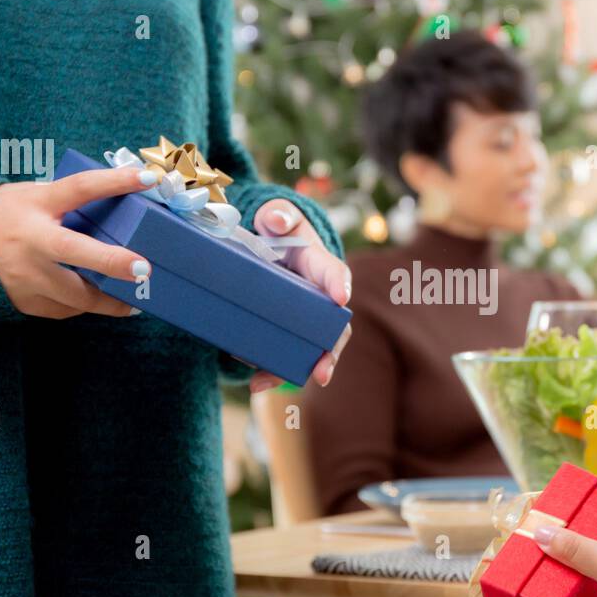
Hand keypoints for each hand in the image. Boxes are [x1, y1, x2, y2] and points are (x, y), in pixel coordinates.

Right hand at [0, 167, 155, 319]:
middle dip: (110, 261)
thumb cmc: (10, 215)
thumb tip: (127, 203)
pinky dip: (84, 304)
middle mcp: (29, 240)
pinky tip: (98, 301)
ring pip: (75, 294)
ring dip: (110, 300)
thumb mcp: (35, 197)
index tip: (147, 177)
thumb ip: (71, 201)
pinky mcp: (25, 300)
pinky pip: (66, 308)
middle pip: (72, 249)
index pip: (79, 187)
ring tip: (136, 300)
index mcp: (36, 204)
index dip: (113, 181)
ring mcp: (24, 274)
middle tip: (144, 269)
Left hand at [247, 198, 351, 392]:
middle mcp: (320, 300)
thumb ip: (279, 214)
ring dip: (296, 371)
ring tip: (268, 382)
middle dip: (330, 353)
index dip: (340, 285)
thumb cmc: (280, 231)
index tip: (341, 298)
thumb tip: (274, 221)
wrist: (267, 248)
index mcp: (322, 266)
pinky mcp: (286, 332)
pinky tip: (255, 382)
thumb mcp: (279, 217)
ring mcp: (305, 320)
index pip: (336, 274)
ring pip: (311, 350)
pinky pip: (286, 355)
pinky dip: (272, 372)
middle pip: (334, 329)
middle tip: (322, 373)